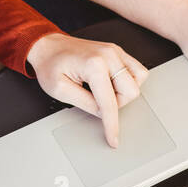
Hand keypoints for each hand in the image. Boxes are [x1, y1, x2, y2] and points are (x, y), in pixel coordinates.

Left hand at [25, 31, 148, 146]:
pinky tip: (111, 83)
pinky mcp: (117, 52)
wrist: (48, 46)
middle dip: (117, 103)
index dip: (112, 125)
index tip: (113, 139)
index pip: (110, 103)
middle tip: (96, 100)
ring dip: (125, 92)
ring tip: (103, 90)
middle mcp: (109, 55)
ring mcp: (115, 51)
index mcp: (93, 65)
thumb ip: (85, 104)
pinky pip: (137, 70)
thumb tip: (103, 113)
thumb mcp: (60, 91)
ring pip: (139, 80)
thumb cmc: (50, 64)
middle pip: (131, 91)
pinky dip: (128, 81)